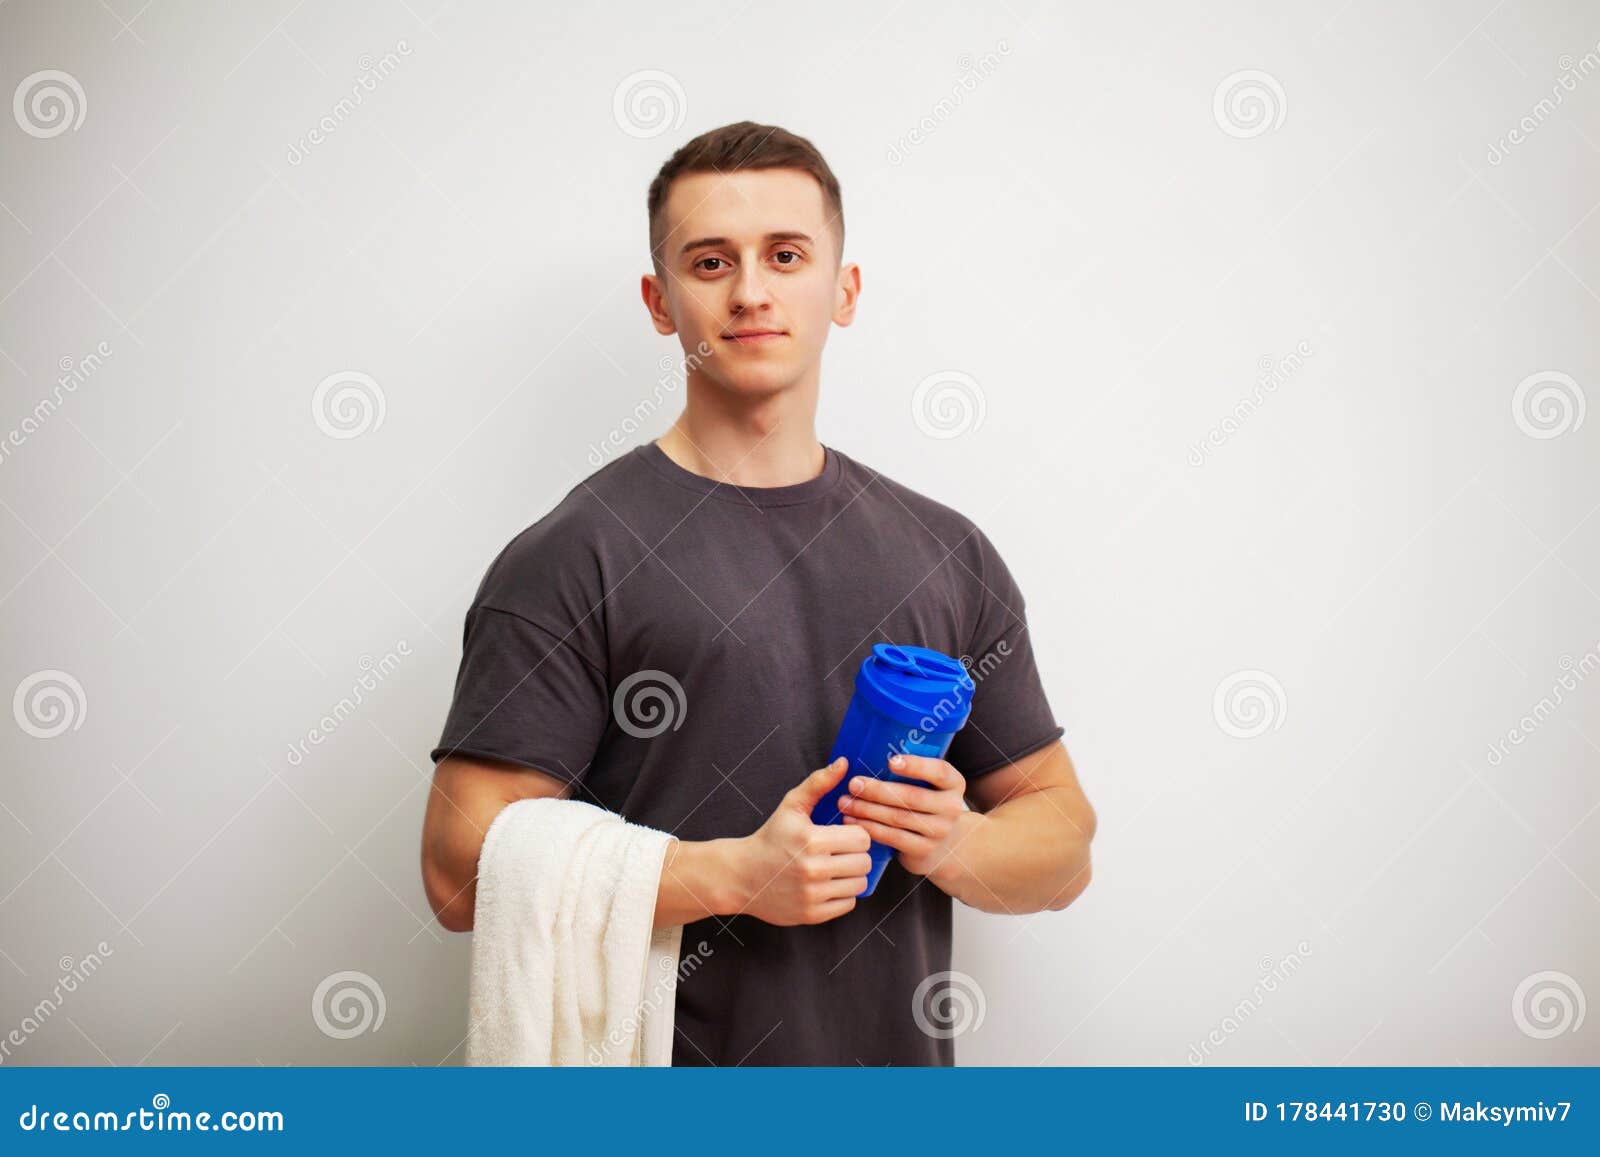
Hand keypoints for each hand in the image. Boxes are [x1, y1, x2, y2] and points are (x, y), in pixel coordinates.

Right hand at [732, 756, 873, 925]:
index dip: (856, 832)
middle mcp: (813, 869)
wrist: (742, 875)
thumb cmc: (770, 837)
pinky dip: (843, 894)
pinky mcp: (812, 914)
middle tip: (842, 850)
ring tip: (836, 866)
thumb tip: (843, 763)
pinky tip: (828, 883)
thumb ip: (819, 783)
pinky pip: (849, 904)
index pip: (862, 837)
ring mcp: (812, 895)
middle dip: (856, 854)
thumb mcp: (791, 805)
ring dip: (852, 874)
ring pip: (859, 884)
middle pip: (864, 862)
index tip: (844, 832)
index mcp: (811, 840)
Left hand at [838, 753, 973, 883]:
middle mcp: (951, 807)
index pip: (939, 771)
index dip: (916, 766)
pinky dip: (870, 828)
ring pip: (898, 818)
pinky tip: (854, 820)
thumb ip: (912, 771)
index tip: (890, 761)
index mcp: (953, 783)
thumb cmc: (926, 802)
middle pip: (912, 797)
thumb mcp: (930, 784)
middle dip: (878, 790)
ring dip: (867, 810)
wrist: (944, 843)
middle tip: (853, 784)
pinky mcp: (924, 850)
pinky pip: (893, 838)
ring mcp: (939, 831)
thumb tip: (870, 751)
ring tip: (846, 802)